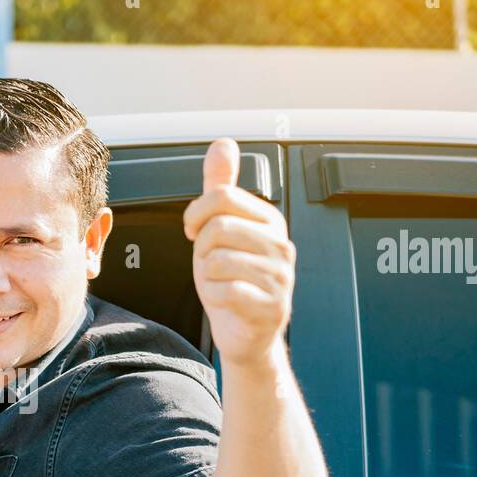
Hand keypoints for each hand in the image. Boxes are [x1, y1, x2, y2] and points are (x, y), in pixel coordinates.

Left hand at [183, 138, 294, 368]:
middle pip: (218, 228)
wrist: (247, 332)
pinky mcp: (271, 307)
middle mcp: (281, 245)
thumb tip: (223, 144)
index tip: (195, 231)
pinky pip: (225, 292)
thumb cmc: (232, 279)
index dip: (195, 214)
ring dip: (206, 276)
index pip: (222, 197)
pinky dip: (214, 297)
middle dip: (201, 249)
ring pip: (217, 261)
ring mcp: (280, 277)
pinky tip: (225, 301)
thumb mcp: (220, 229)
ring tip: (220, 282)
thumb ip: (220, 188)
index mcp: (270, 220)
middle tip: (210, 262)